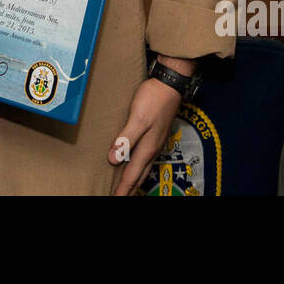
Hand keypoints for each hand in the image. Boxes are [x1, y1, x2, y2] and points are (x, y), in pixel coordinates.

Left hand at [109, 55, 188, 195]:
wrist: (170, 84)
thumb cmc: (153, 99)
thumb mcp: (138, 118)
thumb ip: (126, 139)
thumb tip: (113, 160)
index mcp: (147, 148)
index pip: (132, 175)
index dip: (123, 189)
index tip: (115, 199)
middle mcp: (152, 148)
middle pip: (139, 175)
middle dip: (130, 189)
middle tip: (120, 198)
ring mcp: (155, 142)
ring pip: (143, 168)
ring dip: (135, 180)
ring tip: (128, 188)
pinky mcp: (155, 134)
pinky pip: (146, 158)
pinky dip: (139, 167)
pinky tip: (136, 164)